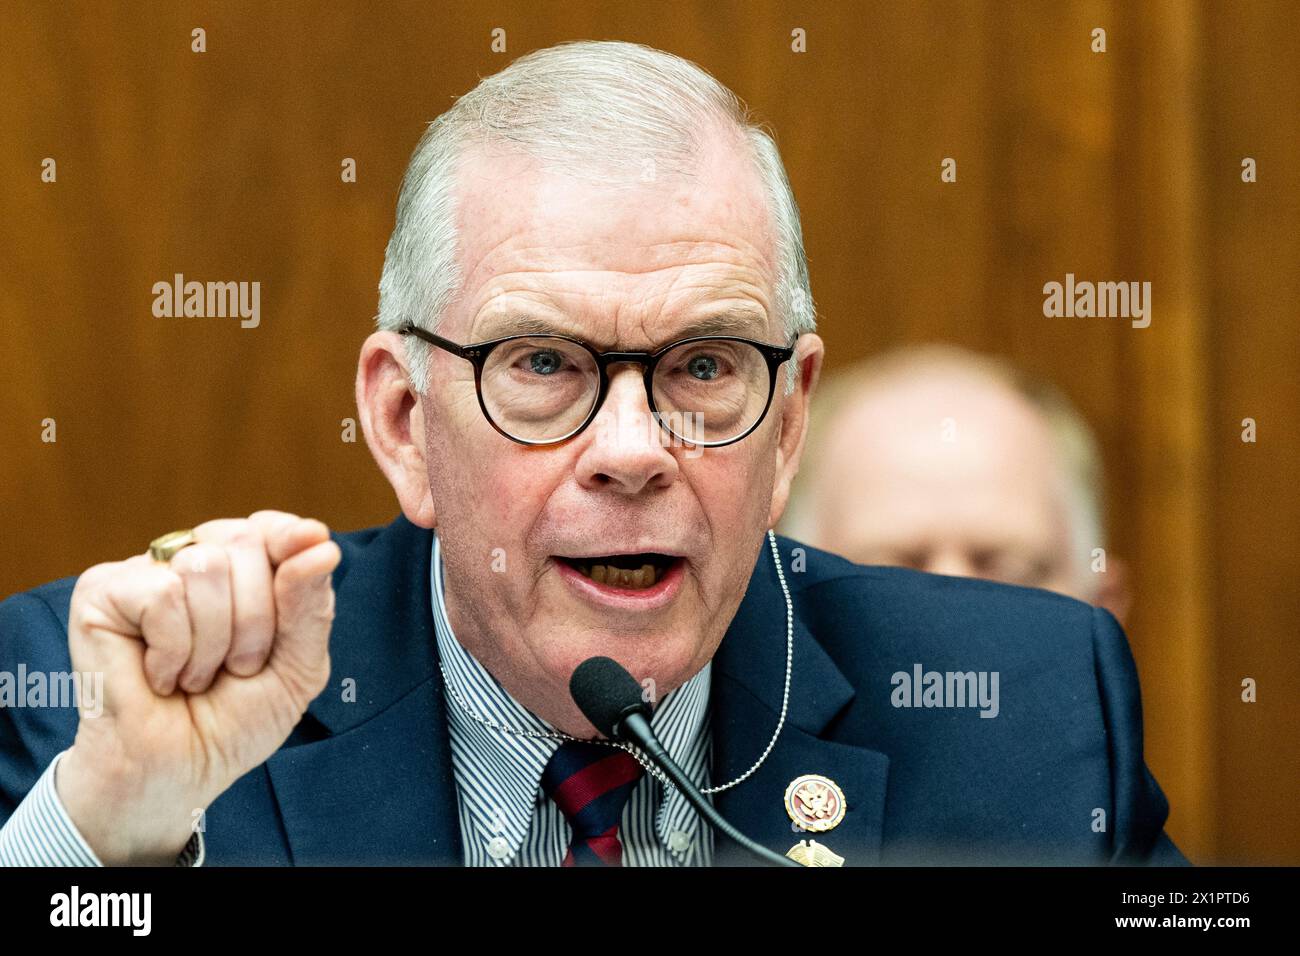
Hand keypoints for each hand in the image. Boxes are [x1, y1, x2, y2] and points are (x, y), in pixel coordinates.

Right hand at [56, 510, 340, 864]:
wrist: (177, 772)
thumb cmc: (234, 722)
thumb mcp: (297, 668)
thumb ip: (311, 606)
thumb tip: (321, 543)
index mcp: (240, 572)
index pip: (270, 527)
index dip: (290, 538)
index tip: (314, 545)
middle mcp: (192, 561)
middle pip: (244, 543)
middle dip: (256, 620)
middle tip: (236, 668)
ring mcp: (146, 572)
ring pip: (205, 567)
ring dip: (215, 642)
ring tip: (196, 677)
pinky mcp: (102, 591)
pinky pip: (162, 593)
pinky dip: (174, 648)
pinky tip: (160, 676)